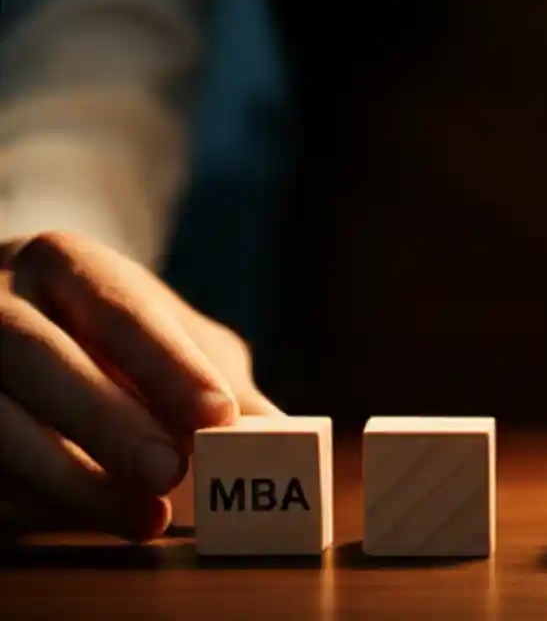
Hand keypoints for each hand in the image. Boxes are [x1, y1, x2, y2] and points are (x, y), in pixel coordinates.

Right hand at [0, 231, 279, 540]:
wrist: (14, 329)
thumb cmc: (111, 335)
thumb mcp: (169, 337)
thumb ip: (219, 381)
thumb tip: (283, 436)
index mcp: (65, 264)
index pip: (117, 308)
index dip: (166, 364)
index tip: (217, 415)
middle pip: (36, 356)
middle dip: (106, 420)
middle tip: (169, 473)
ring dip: (70, 479)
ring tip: (146, 518)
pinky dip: (39, 502)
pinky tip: (95, 519)